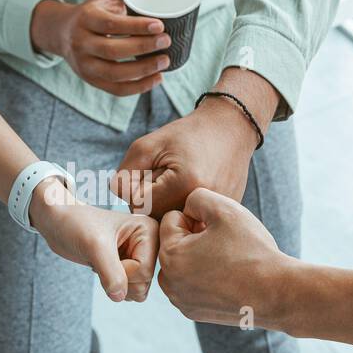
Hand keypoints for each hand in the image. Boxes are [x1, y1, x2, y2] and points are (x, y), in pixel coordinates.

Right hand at [29, 0, 171, 95]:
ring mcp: (84, 65)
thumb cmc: (92, 12)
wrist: (61, 32)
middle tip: (166, 42)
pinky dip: (138, 87)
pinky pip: (116, 89)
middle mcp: (81, 43)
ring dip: (143, 70)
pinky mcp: (90, 80)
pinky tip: (156, 78)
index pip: (111, 24)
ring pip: (115, 74)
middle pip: (113, 51)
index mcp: (85, 18)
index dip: (137, 27)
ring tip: (164, 61)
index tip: (160, 25)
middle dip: (143, 48)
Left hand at [30, 178, 157, 301]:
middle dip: (119, 278)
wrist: (59, 222)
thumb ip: (110, 272)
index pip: (145, 271)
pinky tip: (103, 265)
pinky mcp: (130, 266)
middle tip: (102, 257)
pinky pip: (129, 291)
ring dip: (115, 282)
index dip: (121, 271)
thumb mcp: (94, 246)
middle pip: (144, 283)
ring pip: (138, 291)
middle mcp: (150, 243)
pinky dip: (112, 284)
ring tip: (102, 260)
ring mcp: (140, 256)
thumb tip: (120, 297)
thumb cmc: (75, 223)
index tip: (104, 253)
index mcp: (150, 230)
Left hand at [111, 68, 276, 217]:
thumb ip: (125, 176)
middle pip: (156, 217)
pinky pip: (192, 221)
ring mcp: (217, 213)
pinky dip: (187, 207)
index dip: (138, 187)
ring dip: (169, 205)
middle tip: (167, 175)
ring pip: (174, 222)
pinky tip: (195, 187)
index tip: (152, 169)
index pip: (139, 205)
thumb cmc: (187, 135)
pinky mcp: (224, 216)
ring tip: (182, 181)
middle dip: (153, 199)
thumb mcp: (147, 146)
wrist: (232, 130)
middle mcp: (204, 205)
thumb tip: (121, 201)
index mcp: (184, 185)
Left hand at [158, 188, 291, 326]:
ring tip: (225, 260)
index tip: (218, 229)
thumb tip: (187, 209)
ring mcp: (180, 301)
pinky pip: (190, 285)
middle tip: (224, 244)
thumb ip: (197, 197)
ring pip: (181, 265)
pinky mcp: (193, 312)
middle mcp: (169, 282)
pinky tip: (227, 278)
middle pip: (173, 243)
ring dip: (196, 258)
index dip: (197, 217)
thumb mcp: (225, 208)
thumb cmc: (252, 250)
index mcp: (170, 255)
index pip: (171, 219)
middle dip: (193, 238)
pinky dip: (203, 278)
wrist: (276, 293)